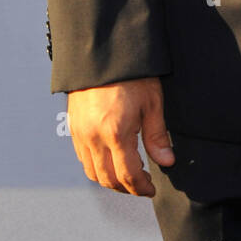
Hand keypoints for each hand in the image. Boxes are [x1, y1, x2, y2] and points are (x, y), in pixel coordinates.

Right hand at [67, 77, 174, 194]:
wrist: (104, 52)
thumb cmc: (131, 73)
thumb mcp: (152, 102)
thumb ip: (157, 136)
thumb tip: (166, 161)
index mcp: (116, 133)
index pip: (128, 175)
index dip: (140, 187)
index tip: (150, 189)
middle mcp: (94, 137)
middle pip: (108, 179)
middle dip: (126, 188)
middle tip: (142, 185)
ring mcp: (80, 133)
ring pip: (92, 172)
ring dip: (110, 180)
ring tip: (127, 175)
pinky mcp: (74, 126)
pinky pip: (82, 158)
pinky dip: (96, 167)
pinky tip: (110, 159)